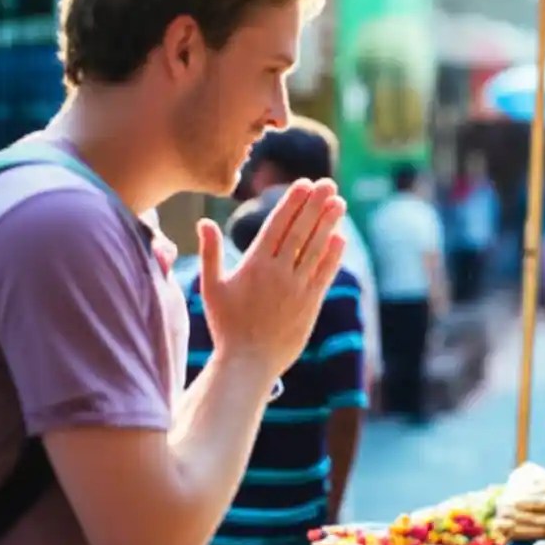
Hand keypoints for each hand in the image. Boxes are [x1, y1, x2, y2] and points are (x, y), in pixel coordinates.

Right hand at [199, 179, 346, 378]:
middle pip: (301, 231)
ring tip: (339, 203)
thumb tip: (204, 222)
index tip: (304, 183)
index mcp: (255, 264)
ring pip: (316, 249)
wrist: (248, 362)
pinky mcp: (310, 304)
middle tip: (328, 183)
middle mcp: (278, 272)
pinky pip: (324, 275)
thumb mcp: (212, 287)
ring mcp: (297, 288)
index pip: (277, 225)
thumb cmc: (226, 325)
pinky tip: (340, 239)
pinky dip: (333, 256)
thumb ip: (211, 253)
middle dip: (315, 205)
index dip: (292, 202)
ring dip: (329, 224)